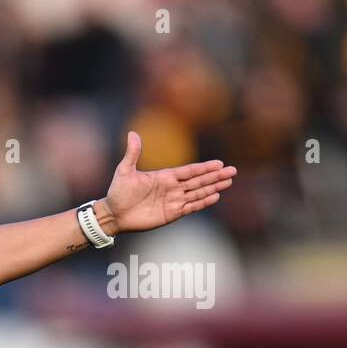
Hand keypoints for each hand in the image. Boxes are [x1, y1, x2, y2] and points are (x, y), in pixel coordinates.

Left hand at [103, 131, 236, 234]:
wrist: (113, 214)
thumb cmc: (118, 192)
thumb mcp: (125, 170)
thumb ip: (133, 153)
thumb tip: (133, 133)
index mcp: (164, 176)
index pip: (190, 171)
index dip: (204, 167)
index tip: (219, 163)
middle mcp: (172, 188)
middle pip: (198, 181)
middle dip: (215, 176)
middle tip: (233, 171)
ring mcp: (173, 201)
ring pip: (198, 193)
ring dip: (213, 187)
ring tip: (228, 182)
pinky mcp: (171, 213)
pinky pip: (190, 206)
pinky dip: (203, 202)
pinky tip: (215, 196)